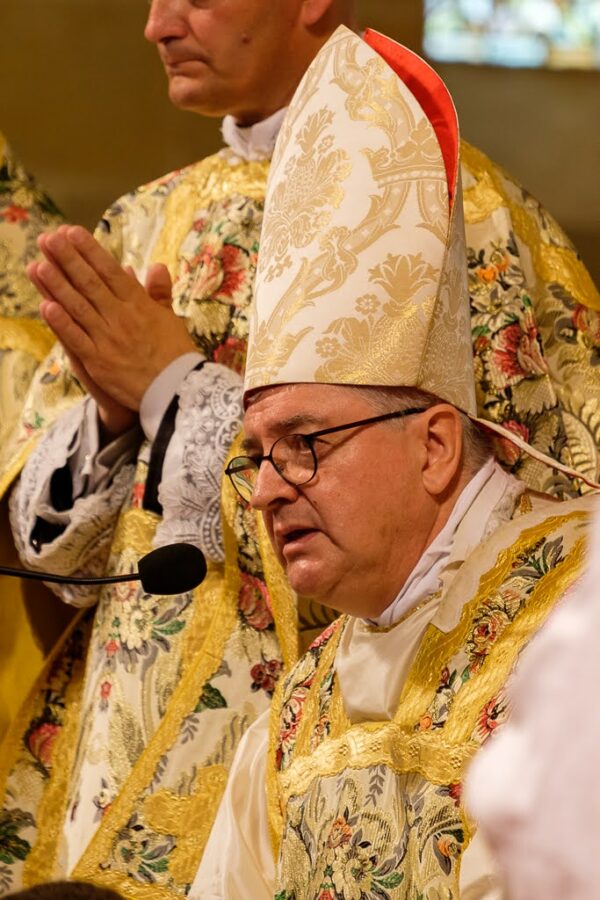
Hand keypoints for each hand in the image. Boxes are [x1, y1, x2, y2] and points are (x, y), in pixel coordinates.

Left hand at [27, 225, 195, 414]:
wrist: (177, 390)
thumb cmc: (176, 354)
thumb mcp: (171, 318)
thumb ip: (160, 291)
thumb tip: (157, 265)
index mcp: (140, 304)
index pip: (111, 271)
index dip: (90, 251)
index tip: (73, 232)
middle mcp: (122, 317)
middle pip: (90, 283)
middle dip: (68, 259)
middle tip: (49, 239)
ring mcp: (108, 339)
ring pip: (78, 307)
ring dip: (58, 285)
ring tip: (39, 265)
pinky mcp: (99, 361)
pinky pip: (76, 338)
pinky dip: (61, 323)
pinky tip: (46, 306)